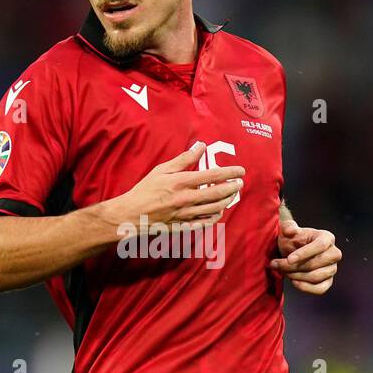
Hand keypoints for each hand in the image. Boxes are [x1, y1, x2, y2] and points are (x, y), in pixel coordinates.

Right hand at [110, 142, 243, 233]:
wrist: (131, 214)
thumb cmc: (145, 190)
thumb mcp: (162, 170)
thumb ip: (183, 159)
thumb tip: (200, 146)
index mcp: (181, 182)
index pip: (212, 175)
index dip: (229, 172)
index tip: (240, 170)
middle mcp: (186, 198)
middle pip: (217, 193)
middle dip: (233, 187)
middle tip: (240, 183)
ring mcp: (186, 214)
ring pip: (214, 208)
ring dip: (227, 201)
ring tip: (233, 195)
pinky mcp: (183, 225)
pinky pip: (204, 223)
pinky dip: (215, 217)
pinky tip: (219, 212)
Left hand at [271, 218, 339, 294]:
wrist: (293, 252)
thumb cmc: (292, 240)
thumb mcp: (287, 230)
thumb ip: (288, 227)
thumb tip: (291, 231)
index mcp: (327, 237)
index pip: (320, 246)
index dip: (304, 253)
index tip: (289, 259)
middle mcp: (334, 253)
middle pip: (316, 263)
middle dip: (294, 267)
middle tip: (277, 265)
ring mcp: (332, 268)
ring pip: (316, 277)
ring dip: (296, 276)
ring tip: (282, 271)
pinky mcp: (328, 281)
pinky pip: (320, 289)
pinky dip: (306, 288)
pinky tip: (294, 282)